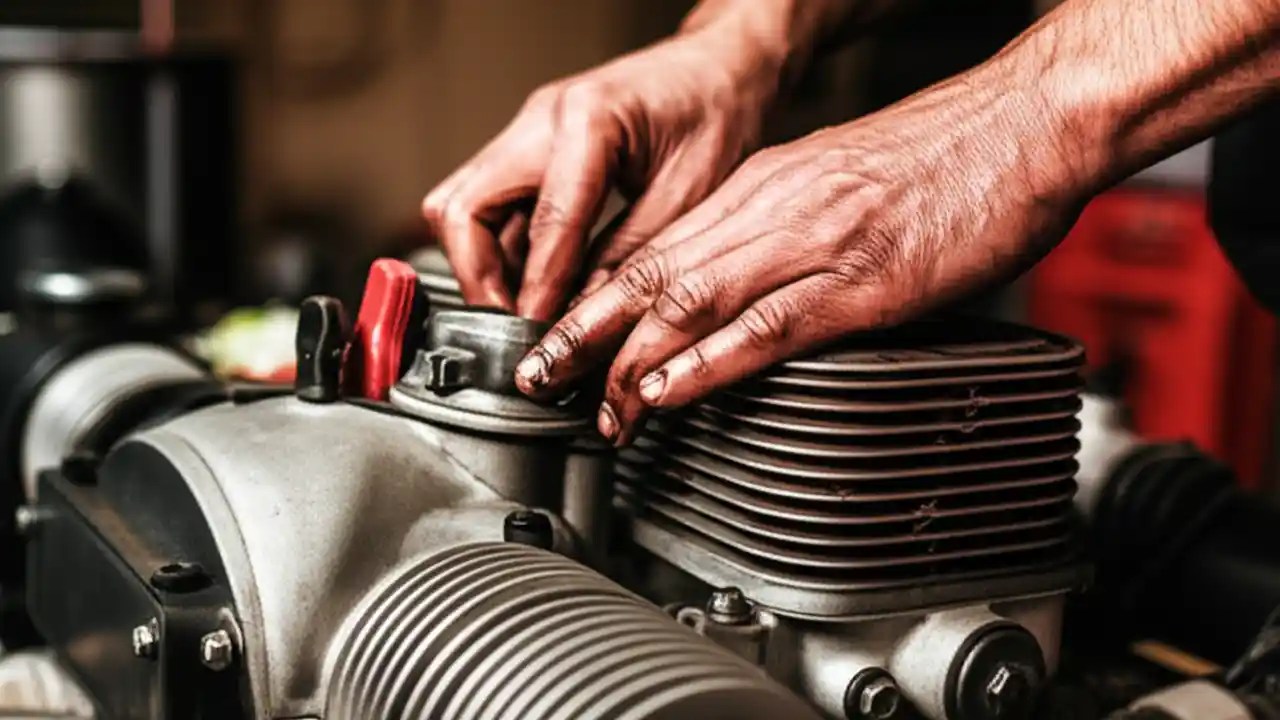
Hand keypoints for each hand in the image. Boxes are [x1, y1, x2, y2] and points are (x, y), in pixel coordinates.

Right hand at [421, 20, 782, 320]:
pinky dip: (504, 253)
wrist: (722, 68)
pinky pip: (492, 208)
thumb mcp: (692, 193)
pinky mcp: (531, 153)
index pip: (544, 221)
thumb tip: (584, 317)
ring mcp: (528, 134)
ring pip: (464, 208)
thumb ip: (632, 254)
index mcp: (588, 118)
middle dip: (479, 278)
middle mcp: (541, 120)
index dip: (537, 290)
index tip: (540, 339)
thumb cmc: (718, 112)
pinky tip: (539, 288)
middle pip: (461, 207)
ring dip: (485, 268)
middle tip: (514, 329)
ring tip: (526, 316)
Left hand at [515, 62, 1087, 444]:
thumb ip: (785, 228)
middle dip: (587, 335)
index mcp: (763, 189)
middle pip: (652, 277)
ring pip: (692, 304)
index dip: (601, 304)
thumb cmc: (944, 158)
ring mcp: (812, 246)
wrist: (1025, 123)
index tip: (567, 345)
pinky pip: (766, 327)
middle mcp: (770, 212)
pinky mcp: (861, 283)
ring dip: (631, 362)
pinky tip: (672, 393)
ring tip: (595, 409)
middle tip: (542, 382)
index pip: (657, 249)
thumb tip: (747, 285)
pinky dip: (709, 364)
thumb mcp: (839, 183)